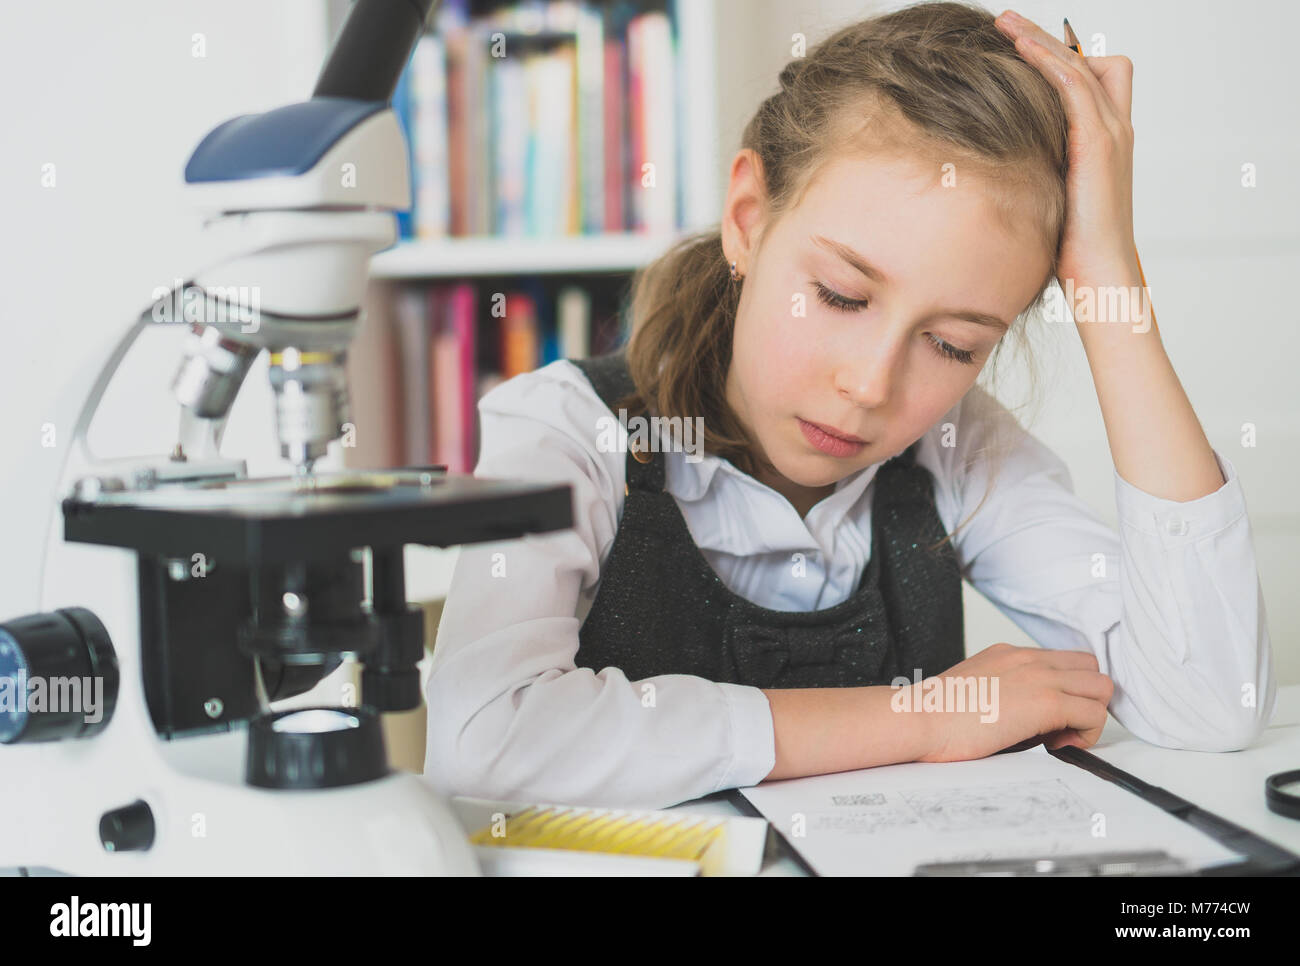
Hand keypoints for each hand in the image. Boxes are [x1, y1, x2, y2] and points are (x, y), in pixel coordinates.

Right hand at [916, 642, 1113, 762]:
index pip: (1066, 661)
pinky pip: (1094, 714)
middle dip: (1086, 700)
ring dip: (1090, 715)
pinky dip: (1085, 734)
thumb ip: (1005, 690)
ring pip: (1102, 688)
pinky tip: (1054, 745)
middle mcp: (1028, 658)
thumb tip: (1026, 718)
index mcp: (1009, 654)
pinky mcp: (1046, 702)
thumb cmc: (937, 714)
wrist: (920, 718)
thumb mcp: (975, 688)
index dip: (1069, 690)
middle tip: (1060, 727)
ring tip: (1059, 736)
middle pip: (1092, 669)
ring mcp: (1039, 677)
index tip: (1049, 716)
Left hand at [993, 10, 1137, 290]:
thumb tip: (1002, 167)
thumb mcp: (1053, 198)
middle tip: (1006, 23)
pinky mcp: (1098, 143)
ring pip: (1079, 65)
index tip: (1020, 47)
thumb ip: (1040, 173)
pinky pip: (1074, 86)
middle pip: (1085, 61)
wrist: (1100, 273)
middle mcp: (1115, 129)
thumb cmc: (1074, 248)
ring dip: (1040, 40)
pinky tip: (1021, 50)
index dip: (1060, 57)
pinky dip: (1049, 62)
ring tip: (1005, 24)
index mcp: (1107, 140)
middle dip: (1045, 38)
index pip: (1092, 77)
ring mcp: (1111, 133)